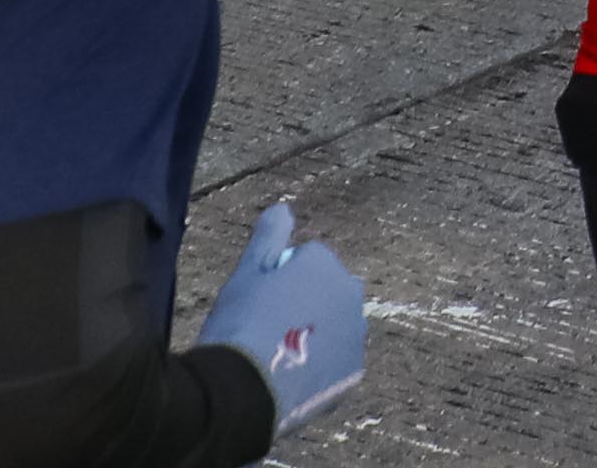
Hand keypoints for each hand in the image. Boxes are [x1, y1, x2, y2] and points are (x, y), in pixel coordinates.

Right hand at [208, 200, 370, 431]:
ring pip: (333, 325)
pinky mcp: (353, 371)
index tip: (258, 303)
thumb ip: (269, 235)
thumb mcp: (247, 271)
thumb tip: (283, 208)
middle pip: (324, 291)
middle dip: (304, 302)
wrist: (243, 389)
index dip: (276, 281)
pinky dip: (320, 365)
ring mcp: (355, 333)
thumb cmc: (240, 324)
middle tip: (268, 328)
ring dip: (315, 333)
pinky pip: (336, 360)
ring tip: (279, 355)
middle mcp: (350, 292)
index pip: (304, 262)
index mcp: (325, 263)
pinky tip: (292, 376)